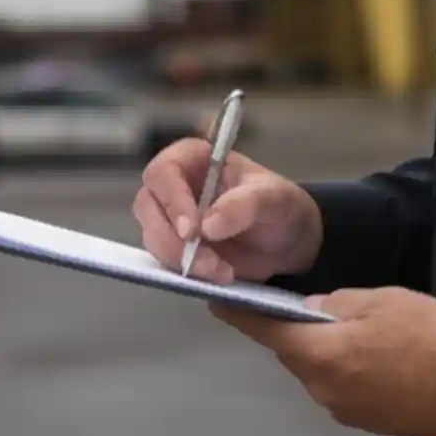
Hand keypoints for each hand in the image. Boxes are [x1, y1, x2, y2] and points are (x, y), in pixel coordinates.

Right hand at [134, 138, 322, 283]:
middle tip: (205, 260)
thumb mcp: (273, 199)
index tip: (192, 231)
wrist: (288, 242)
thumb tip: (208, 225)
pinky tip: (216, 276)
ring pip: (152, 236)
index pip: (163, 171)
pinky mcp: (174, 247)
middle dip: (172, 238)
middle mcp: (174, 185)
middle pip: (147, 206)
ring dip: (180, 259)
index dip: (172, 200)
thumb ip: (243, 205)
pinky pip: (164, 260)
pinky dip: (186, 272)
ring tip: (221, 271)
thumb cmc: (279, 206)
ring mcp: (170, 218)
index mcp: (194, 159)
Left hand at [211, 287, 435, 435]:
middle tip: (311, 311)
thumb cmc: (425, 336)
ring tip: (356, 334)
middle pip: (294, 355)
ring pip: (320, 373)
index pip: (266, 333)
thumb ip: (336, 304)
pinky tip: (375, 360)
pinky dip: (347, 372)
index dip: (241, 317)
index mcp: (319, 356)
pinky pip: (343, 389)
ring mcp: (344, 410)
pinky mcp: (368, 422)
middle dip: (297, 334)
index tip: (217, 304)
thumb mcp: (380, 301)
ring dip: (327, 354)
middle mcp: (322, 388)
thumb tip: (309, 311)